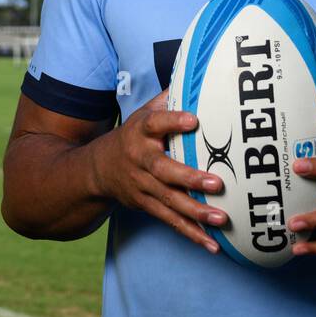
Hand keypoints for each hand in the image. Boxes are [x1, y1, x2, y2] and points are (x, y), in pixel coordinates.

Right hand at [91, 89, 226, 253]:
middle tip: (217, 183)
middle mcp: (141, 160)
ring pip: (170, 201)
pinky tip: (213, 245)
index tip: (193, 120)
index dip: (173, 121)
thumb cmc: (132, 136)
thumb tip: (195, 71)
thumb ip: (168, 98)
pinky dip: (191, 234)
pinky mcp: (147, 206)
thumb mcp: (143, 113)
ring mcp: (143, 186)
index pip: (156, 123)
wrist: (94, 171)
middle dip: (190, 178)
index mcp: (141, 132)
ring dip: (196, 212)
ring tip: (221, 218)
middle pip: (165, 170)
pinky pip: (171, 221)